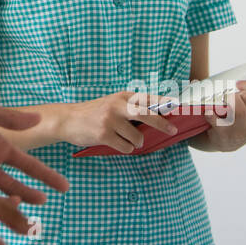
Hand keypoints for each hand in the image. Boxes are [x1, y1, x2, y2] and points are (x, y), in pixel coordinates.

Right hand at [59, 91, 178, 153]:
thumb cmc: (92, 113)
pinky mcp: (103, 134)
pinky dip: (124, 148)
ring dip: (135, 142)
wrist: (67, 119)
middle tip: (172, 130)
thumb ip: (130, 108)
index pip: (147, 98)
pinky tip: (114, 143)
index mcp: (121, 96)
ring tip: (123, 138)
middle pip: (146, 114)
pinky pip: (125, 147)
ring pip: (137, 137)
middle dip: (162, 124)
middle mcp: (116, 106)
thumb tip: (156, 119)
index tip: (178, 106)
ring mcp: (110, 120)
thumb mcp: (112, 103)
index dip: (163, 103)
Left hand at [196, 81, 245, 151]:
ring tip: (223, 103)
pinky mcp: (224, 136)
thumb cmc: (242, 121)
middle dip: (237, 93)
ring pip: (238, 107)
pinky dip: (211, 113)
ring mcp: (240, 133)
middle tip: (230, 96)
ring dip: (227, 101)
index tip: (239, 83)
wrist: (222, 142)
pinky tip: (209, 113)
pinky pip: (218, 118)